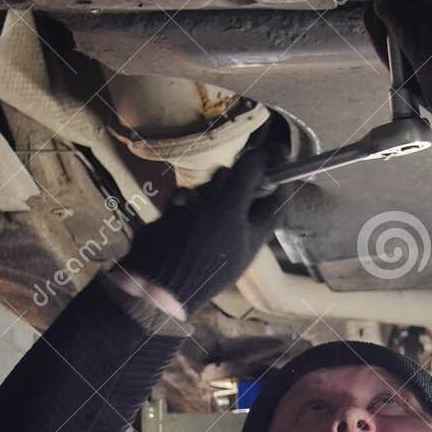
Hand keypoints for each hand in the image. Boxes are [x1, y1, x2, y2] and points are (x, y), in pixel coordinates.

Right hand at [115, 146, 284, 313]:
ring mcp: (205, 227)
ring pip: (212, 192)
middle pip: (241, 193)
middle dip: (232, 182)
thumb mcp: (229, 211)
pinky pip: (186, 199)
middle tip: (223, 182)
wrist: (154, 278)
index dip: (277, 179)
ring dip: (204, 190)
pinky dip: (182, 199)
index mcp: (252, 235)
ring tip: (196, 201)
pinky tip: (177, 207)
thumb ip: (246, 180)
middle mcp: (232, 231)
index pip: (274, 203)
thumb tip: (263, 154)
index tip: (275, 153)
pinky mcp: (180, 224)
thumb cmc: (200, 250)